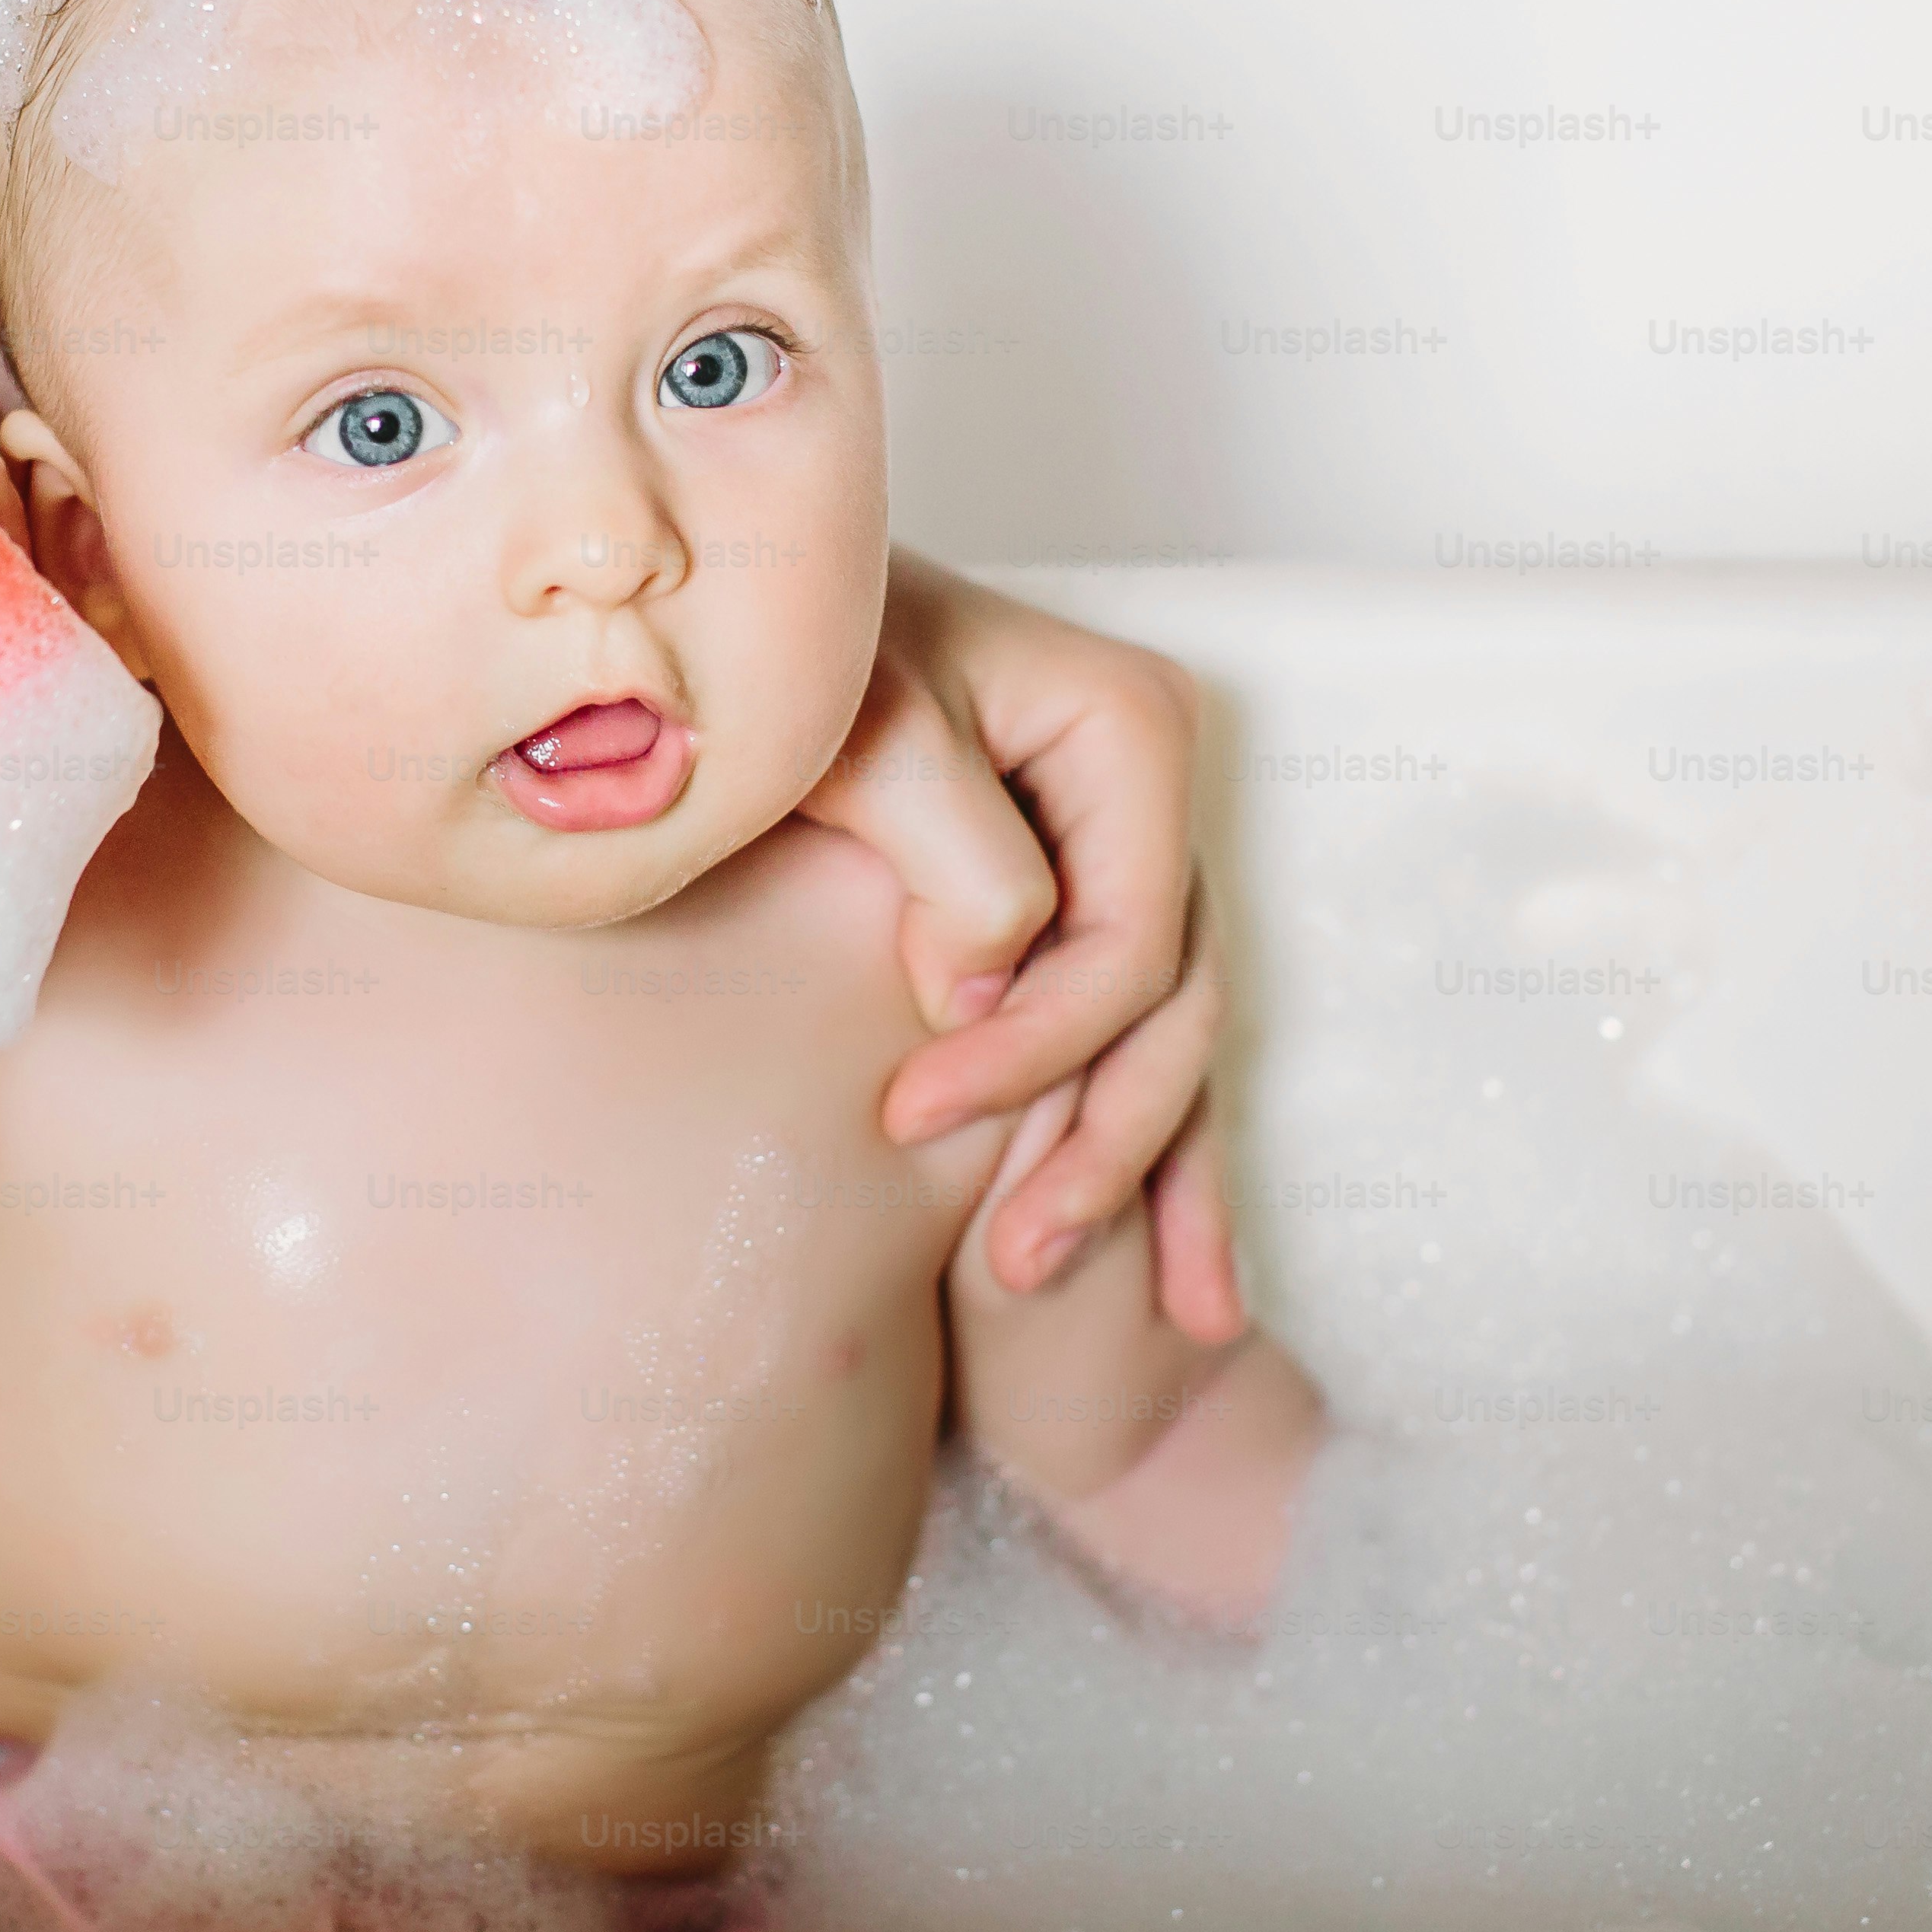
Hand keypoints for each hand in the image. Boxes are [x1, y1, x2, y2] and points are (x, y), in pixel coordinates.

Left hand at [798, 551, 1242, 1338]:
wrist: (746, 638)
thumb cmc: (797, 663)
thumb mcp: (859, 723)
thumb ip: (946, 840)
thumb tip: (988, 981)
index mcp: (1129, 729)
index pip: (1124, 936)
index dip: (1034, 1045)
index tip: (909, 1115)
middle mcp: (1149, 797)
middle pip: (1165, 1007)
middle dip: (1102, 1149)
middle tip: (1013, 1265)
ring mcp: (1126, 858)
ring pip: (1166, 1047)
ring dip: (1141, 1185)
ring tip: (1060, 1292)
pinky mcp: (1082, 908)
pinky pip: (1133, 1047)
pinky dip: (1151, 1160)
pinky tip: (1185, 1293)